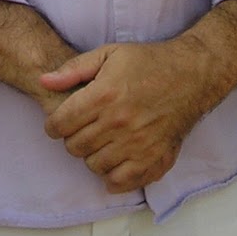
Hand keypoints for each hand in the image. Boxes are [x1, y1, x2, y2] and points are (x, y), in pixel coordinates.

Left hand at [39, 39, 208, 192]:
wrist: (192, 75)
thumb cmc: (149, 62)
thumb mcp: (109, 54)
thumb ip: (73, 69)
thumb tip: (44, 81)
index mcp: (104, 95)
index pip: (60, 124)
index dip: (54, 124)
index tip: (60, 122)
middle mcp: (118, 122)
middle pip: (75, 147)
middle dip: (72, 138)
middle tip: (83, 128)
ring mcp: (137, 143)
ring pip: (94, 165)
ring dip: (92, 155)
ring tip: (101, 140)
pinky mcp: (153, 158)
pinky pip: (120, 181)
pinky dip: (112, 176)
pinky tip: (114, 160)